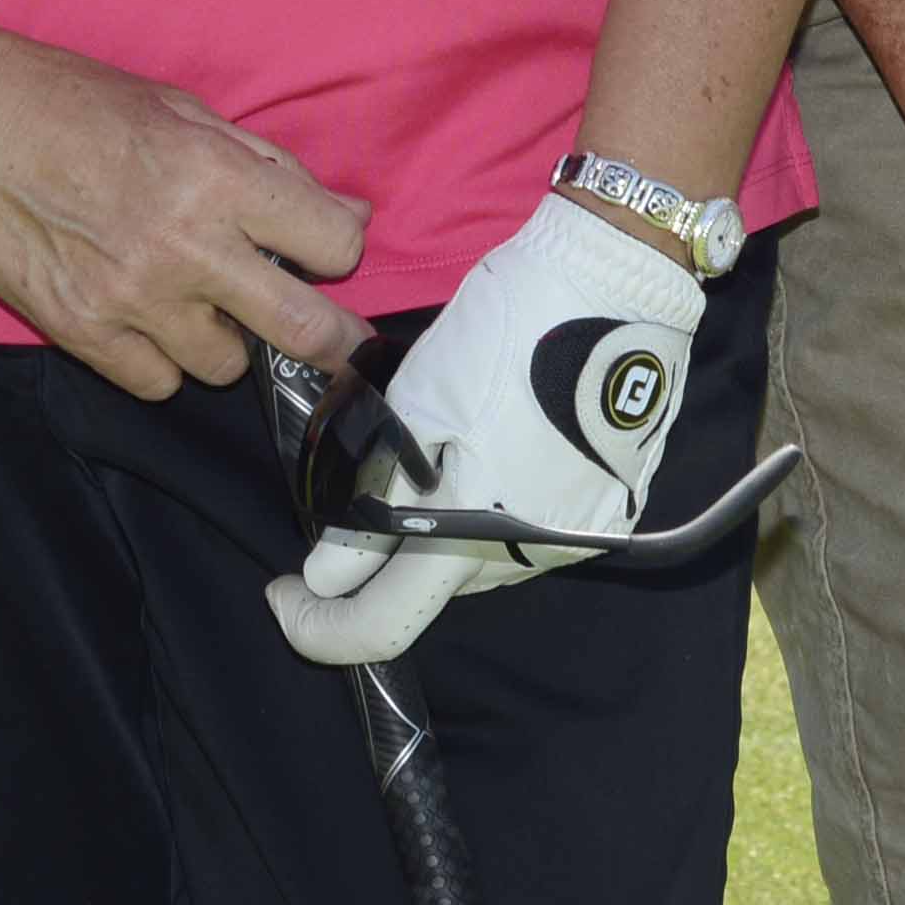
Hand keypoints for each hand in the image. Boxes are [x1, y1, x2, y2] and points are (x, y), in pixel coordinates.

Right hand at [0, 28, 373, 398]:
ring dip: (226, 337)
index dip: (339, 246)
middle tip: (342, 342)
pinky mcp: (78, 332)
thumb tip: (344, 214)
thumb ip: (265, 166)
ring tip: (200, 298)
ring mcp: (129, 299)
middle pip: (304, 329)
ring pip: (226, 366)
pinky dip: (162, 359)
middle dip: (334, 339)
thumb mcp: (179, 108)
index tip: (327, 247)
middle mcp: (183, 247)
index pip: (333, 244)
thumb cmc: (69, 99)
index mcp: (215, 177)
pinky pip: (156, 383)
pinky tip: (148, 319)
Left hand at [268, 190, 713, 668]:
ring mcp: (580, 535)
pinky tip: (493, 443)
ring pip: (479, 556)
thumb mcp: (417, 406)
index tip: (285, 592)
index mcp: (475, 533)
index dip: (320, 624)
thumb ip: (370, 503)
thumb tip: (328, 575)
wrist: (619, 279)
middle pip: (432, 587)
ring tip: (441, 446)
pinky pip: (527, 530)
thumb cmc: (507, 333)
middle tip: (363, 484)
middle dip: (384, 557)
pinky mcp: (611, 506)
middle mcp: (532, 556)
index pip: (381, 625)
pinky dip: (493, 506)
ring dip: (442, 528)